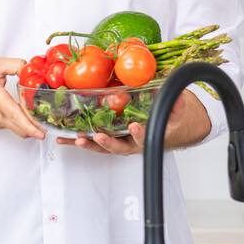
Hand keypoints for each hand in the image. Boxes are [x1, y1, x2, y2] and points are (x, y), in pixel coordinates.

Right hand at [0, 57, 45, 139]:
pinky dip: (12, 120)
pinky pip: (6, 125)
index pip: (16, 116)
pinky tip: (12, 109)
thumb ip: (16, 65)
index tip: (41, 133)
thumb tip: (30, 68)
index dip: (30, 127)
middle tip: (46, 124)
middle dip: (34, 129)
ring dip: (23, 123)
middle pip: (19, 129)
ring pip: (14, 127)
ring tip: (29, 111)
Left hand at [57, 92, 204, 155]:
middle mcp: (133, 143)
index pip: (146, 137)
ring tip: (77, 139)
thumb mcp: (176, 111)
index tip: (135, 126)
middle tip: (99, 136)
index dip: (140, 133)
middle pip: (120, 147)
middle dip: (109, 143)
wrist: (164, 128)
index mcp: (150, 136)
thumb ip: (177, 104)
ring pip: (103, 148)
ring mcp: (120, 143)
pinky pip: (93, 143)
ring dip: (89, 144)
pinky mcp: (109, 140)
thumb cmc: (166, 119)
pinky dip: (79, 141)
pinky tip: (64, 139)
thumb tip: (178, 94)